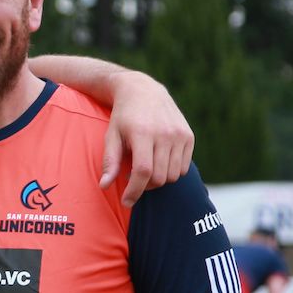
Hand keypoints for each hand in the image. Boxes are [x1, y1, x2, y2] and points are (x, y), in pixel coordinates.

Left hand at [99, 72, 194, 206]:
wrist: (144, 91)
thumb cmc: (123, 117)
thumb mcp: (111, 136)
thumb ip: (110, 161)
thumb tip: (104, 186)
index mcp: (142, 133)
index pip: (143, 171)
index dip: (134, 191)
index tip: (126, 202)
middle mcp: (164, 133)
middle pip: (159, 177)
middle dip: (145, 186)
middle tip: (134, 179)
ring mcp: (179, 135)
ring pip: (173, 176)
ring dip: (159, 180)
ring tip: (146, 170)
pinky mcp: (189, 136)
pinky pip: (183, 167)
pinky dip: (172, 172)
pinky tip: (159, 162)